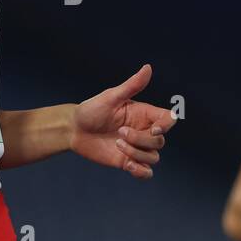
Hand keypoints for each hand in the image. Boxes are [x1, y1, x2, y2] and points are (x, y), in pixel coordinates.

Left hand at [69, 64, 176, 178]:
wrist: (73, 130)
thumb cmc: (91, 110)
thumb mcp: (111, 97)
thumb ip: (131, 85)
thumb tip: (148, 67)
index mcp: (143, 114)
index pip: (168, 120)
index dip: (166, 126)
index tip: (153, 129)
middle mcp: (143, 131)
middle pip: (159, 141)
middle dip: (140, 140)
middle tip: (119, 133)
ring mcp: (136, 147)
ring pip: (153, 157)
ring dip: (137, 154)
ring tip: (117, 145)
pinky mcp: (127, 161)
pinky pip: (145, 172)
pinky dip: (141, 172)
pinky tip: (128, 166)